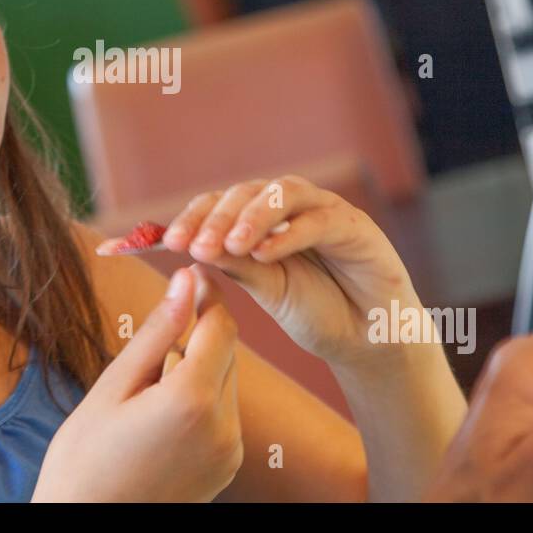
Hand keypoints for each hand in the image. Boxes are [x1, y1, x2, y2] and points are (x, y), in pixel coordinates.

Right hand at [31, 265, 241, 501]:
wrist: (87, 527)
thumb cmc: (85, 458)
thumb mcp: (114, 385)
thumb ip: (156, 332)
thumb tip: (186, 281)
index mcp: (191, 400)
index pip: (220, 325)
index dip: (205, 295)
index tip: (185, 276)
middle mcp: (223, 425)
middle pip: (227, 351)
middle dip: (197, 334)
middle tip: (154, 335)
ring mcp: (229, 450)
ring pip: (225, 380)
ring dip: (197, 368)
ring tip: (148, 387)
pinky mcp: (227, 466)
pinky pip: (223, 413)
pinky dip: (200, 399)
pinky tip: (159, 415)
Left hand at [160, 175, 420, 369]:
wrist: (369, 341)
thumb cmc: (317, 311)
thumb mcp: (266, 290)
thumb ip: (233, 265)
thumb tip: (189, 247)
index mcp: (263, 220)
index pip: (218, 204)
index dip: (189, 218)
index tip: (164, 243)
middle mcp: (292, 208)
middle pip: (245, 192)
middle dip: (214, 217)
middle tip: (191, 246)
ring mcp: (325, 211)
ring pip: (282, 193)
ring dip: (250, 216)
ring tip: (227, 246)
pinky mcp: (357, 227)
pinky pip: (319, 220)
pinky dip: (288, 234)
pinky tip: (263, 253)